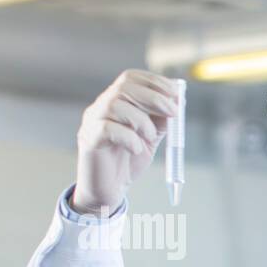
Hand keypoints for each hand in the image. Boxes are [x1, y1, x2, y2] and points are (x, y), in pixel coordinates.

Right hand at [70, 69, 180, 214]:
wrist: (111, 189)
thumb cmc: (129, 160)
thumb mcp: (151, 137)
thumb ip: (161, 120)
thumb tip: (177, 101)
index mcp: (117, 101)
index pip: (131, 78)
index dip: (154, 82)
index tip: (176, 93)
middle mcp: (101, 107)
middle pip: (124, 87)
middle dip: (154, 97)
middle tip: (174, 112)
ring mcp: (93, 122)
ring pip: (115, 105)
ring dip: (141, 120)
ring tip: (150, 138)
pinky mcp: (89, 139)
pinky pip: (107, 128)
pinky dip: (128, 137)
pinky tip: (136, 149)